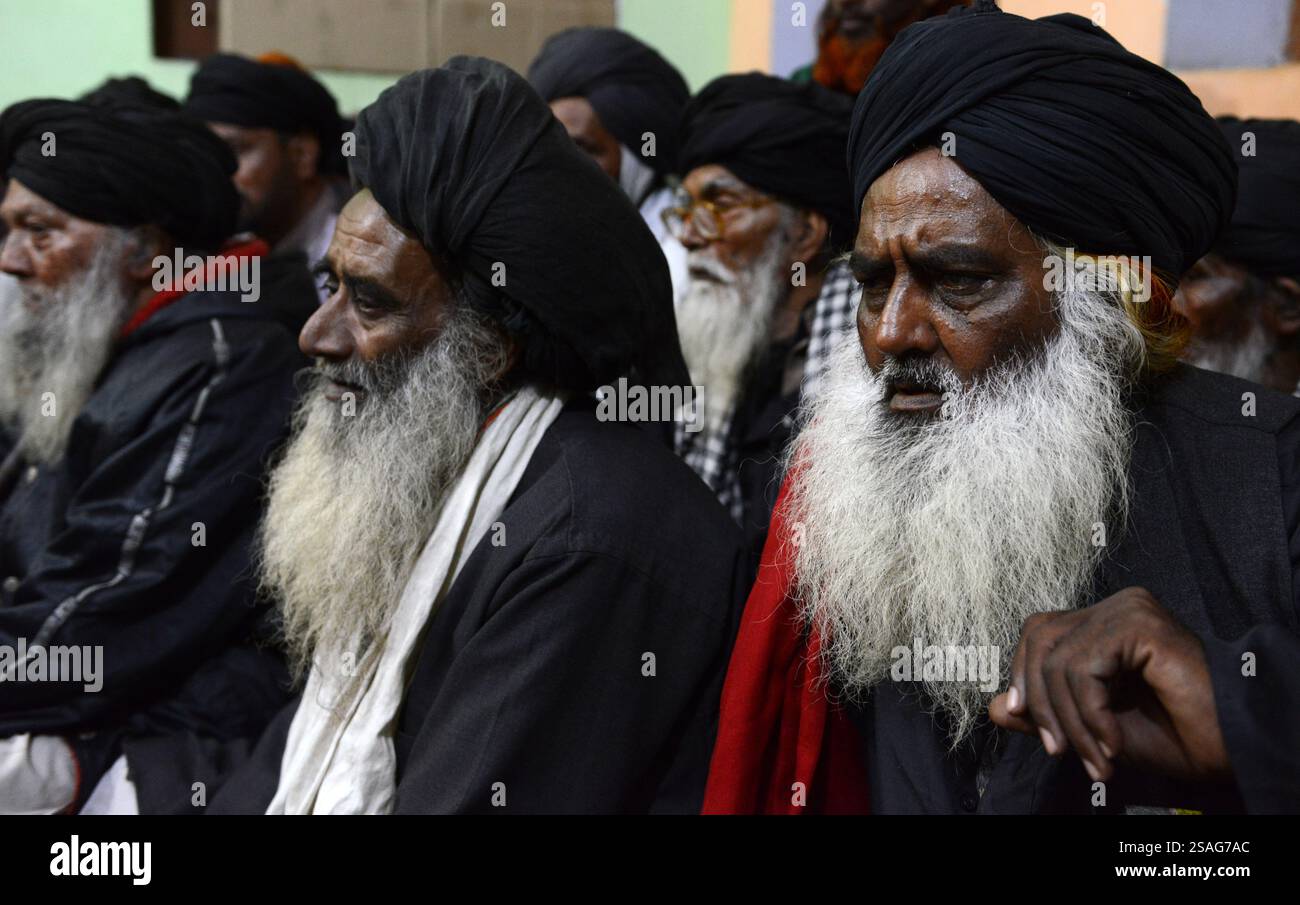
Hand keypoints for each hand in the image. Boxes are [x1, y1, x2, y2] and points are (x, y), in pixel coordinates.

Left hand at [989, 587, 1230, 783]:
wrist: (1230, 747)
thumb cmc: (1173, 735)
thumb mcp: (1091, 727)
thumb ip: (1043, 713)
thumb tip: (992, 707)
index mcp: (1104, 622)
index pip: (1038, 634)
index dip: (1023, 679)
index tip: (1035, 729)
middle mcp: (1116, 606)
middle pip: (1038, 639)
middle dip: (1039, 702)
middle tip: (1060, 751)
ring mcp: (1129, 609)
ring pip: (1057, 659)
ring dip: (1069, 719)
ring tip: (1095, 756)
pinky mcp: (1140, 624)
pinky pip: (1083, 668)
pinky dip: (1089, 713)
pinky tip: (1112, 742)